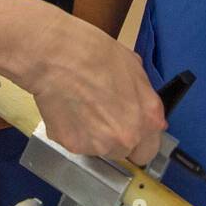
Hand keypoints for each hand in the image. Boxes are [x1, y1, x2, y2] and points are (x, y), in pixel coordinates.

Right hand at [23, 7, 165, 161]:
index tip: (127, 131)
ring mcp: (100, 145)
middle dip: (114, 139)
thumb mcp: (134, 67)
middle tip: (100, 115)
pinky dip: (71, 131)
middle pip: (123, 153)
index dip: (138, 140)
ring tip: (80, 107)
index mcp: (148, 118)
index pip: (148, 150)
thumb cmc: (94, 53)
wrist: (57, 55)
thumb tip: (142, 110)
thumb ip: (143, 97)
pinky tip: (67, 109)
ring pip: (98, 150)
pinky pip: (74, 143)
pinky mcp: (73, 145)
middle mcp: (127, 137)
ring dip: (92, 136)